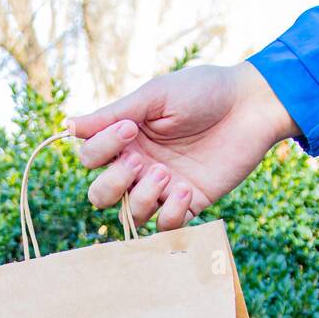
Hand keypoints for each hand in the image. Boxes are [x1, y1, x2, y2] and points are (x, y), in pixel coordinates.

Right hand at [67, 62, 298, 229]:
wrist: (251, 104)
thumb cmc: (203, 92)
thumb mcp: (154, 97)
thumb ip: (112, 115)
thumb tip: (67, 125)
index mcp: (125, 139)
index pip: (90, 159)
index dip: (102, 149)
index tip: (131, 128)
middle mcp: (138, 166)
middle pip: (100, 195)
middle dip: (113, 183)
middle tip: (141, 162)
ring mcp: (162, 187)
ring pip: (129, 215)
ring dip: (141, 198)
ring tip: (166, 175)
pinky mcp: (190, 203)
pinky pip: (166, 225)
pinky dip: (170, 213)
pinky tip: (186, 191)